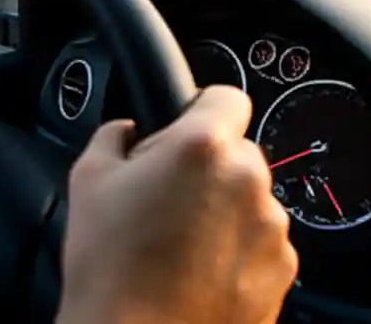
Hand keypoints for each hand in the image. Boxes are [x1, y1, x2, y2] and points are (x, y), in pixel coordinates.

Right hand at [58, 86, 296, 323]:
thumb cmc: (110, 272)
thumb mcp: (88, 182)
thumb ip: (115, 137)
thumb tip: (127, 131)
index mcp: (202, 148)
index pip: (226, 96)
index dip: (200, 110)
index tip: (184, 130)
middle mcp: (248, 181)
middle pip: (238, 153)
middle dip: (207, 169)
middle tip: (166, 201)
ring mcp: (271, 230)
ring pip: (250, 201)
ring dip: (224, 213)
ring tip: (179, 247)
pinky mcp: (282, 271)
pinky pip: (261, 244)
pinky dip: (237, 253)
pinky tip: (198, 274)